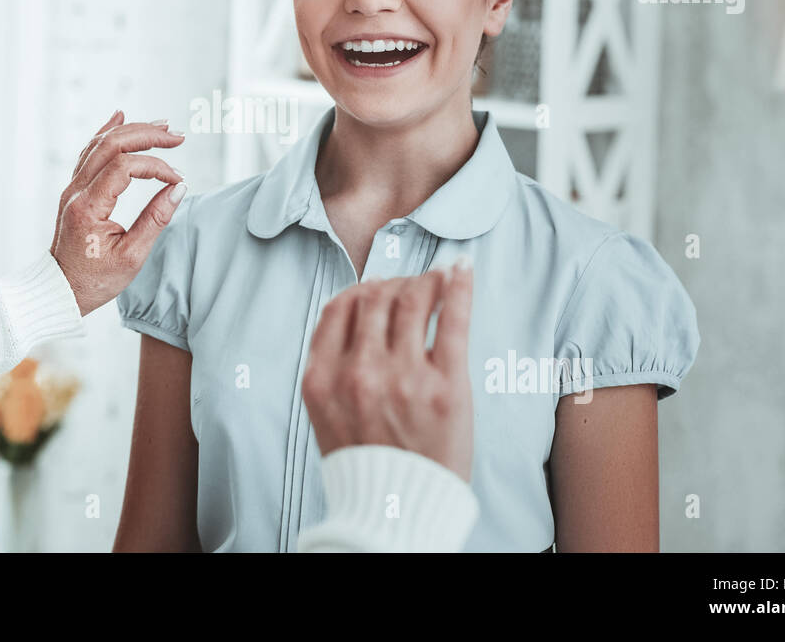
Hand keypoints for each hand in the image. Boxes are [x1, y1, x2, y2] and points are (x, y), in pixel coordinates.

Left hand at [51, 110, 186, 316]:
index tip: (177, 180)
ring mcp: (72, 188)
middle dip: (147, 135)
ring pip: (99, 143)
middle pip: (111, 144)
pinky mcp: (75, 190)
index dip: (155, 166)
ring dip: (131, 130)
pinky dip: (107, 132)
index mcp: (88, 207)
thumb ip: (156, 219)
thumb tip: (178, 188)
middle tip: (177, 136)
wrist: (60, 289)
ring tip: (161, 126)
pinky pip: (89, 152)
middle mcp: (76, 191)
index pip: (125, 167)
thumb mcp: (132, 256)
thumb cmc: (95, 279)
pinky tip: (120, 117)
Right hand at [301, 260, 475, 480]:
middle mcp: (359, 372)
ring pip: (413, 300)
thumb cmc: (367, 464)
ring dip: (427, 281)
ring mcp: (403, 378)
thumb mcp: (328, 414)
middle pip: (376, 298)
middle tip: (413, 286)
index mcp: (323, 378)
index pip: (340, 307)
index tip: (379, 288)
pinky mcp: (446, 386)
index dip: (362, 289)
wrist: (397, 513)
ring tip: (439, 278)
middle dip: (396, 284)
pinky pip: (452, 320)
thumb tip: (357, 309)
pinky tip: (461, 271)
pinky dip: (457, 286)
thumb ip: (333, 366)